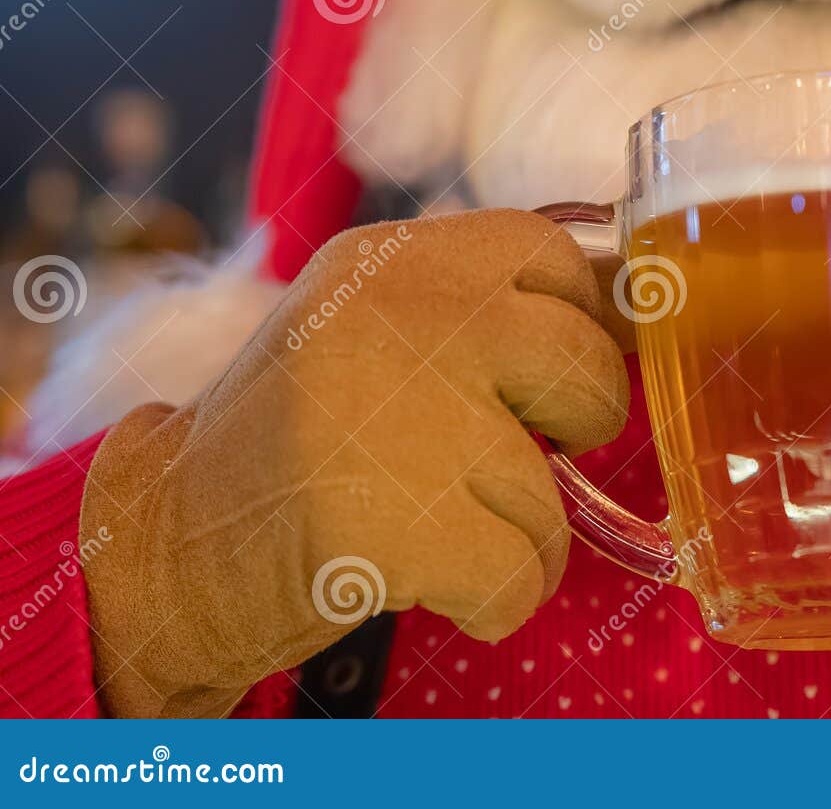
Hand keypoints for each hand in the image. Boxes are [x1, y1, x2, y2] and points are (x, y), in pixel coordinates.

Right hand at [80, 210, 629, 717]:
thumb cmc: (303, 435)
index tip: (549, 372)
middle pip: (582, 365)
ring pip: (553, 492)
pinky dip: (499, 599)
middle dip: (574, 425)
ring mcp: (399, 417)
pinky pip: (524, 573)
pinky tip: (439, 582)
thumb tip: (639, 295)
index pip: (551, 253)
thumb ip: (481, 301)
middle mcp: (400, 318)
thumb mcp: (375, 323)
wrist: (170, 543)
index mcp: (394, 259)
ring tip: (442, 526)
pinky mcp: (397, 524)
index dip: (577, 320)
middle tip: (509, 451)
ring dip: (521, 532)